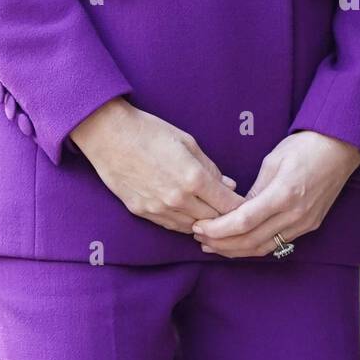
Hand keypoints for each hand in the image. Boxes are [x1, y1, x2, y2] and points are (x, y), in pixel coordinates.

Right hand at [70, 98, 242, 233]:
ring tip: (216, 220)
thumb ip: (210, 167)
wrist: (109, 135)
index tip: (250, 207)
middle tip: (237, 216)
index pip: (229, 205)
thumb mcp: (187, 142)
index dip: (242, 208)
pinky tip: (192, 218)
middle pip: (214, 222)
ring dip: (206, 224)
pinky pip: (173, 227)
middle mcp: (179, 199)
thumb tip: (228, 185)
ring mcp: (160, 209)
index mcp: (193, 178)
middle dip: (227, 219)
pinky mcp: (143, 213)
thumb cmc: (149, 131)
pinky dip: (186, 224)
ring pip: (194, 229)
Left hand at [190, 130, 359, 257]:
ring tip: (213, 245)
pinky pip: (277, 243)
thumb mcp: (272, 161)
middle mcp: (295, 215)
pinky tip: (239, 244)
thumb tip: (236, 210)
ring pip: (264, 247)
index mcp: (283, 194)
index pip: (244, 221)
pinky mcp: (309, 226)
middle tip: (199, 239)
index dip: (219, 229)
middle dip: (222, 243)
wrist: (339, 149)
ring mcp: (304, 224)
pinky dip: (255, 246)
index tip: (199, 227)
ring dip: (236, 250)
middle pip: (251, 241)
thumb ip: (254, 189)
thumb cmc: (304, 147)